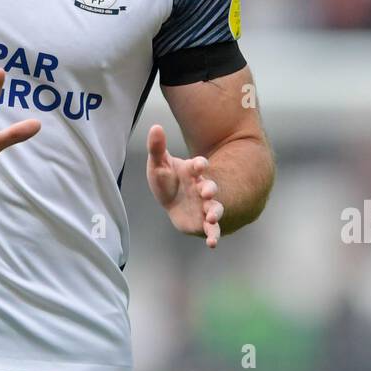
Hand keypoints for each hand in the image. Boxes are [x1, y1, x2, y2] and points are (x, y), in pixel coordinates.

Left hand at [146, 124, 222, 248]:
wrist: (173, 200)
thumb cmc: (167, 180)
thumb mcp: (158, 164)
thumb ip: (157, 147)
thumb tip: (155, 126)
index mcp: (193, 172)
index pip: (199, 166)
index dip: (200, 164)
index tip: (199, 164)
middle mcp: (202, 188)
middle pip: (211, 187)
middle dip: (210, 188)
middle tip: (207, 190)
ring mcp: (205, 205)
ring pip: (215, 208)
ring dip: (216, 212)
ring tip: (212, 216)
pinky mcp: (203, 222)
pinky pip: (212, 230)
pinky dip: (214, 236)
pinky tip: (212, 244)